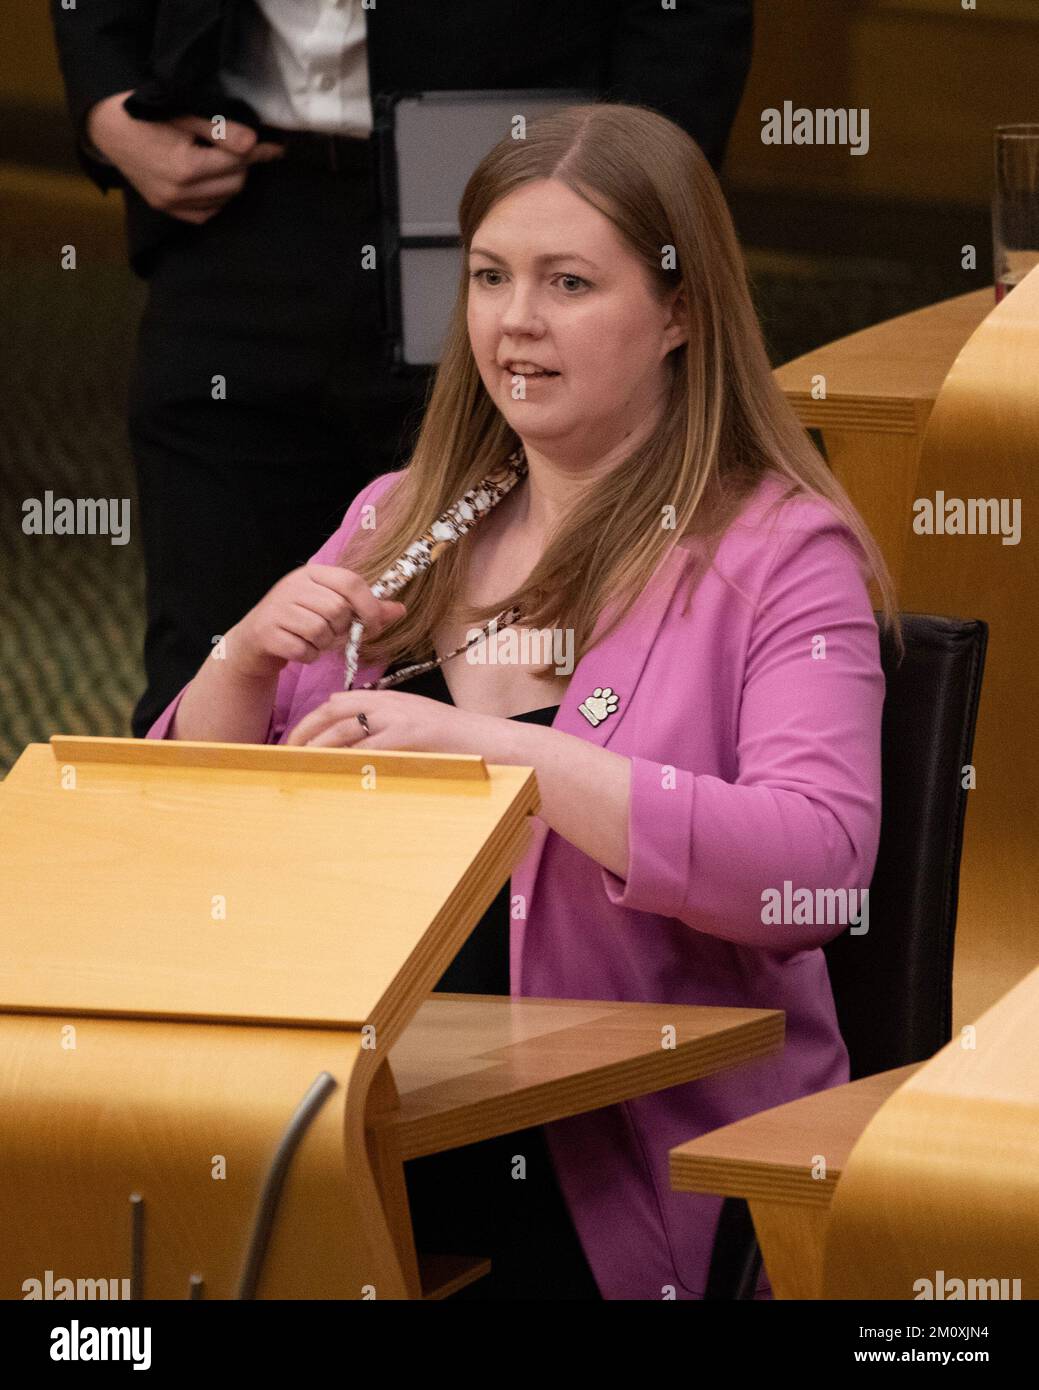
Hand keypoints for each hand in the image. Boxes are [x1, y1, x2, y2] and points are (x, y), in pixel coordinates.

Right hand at [85, 89, 285, 223]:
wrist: (109, 128)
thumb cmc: (147, 113)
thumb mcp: (185, 112)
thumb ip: (220, 130)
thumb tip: (254, 144)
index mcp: (185, 167)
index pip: (237, 163)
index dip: (258, 151)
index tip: (276, 146)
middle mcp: (179, 193)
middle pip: (235, 183)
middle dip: (244, 165)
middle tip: (244, 147)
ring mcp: (172, 205)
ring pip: (224, 200)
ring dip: (232, 180)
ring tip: (225, 160)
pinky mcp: (168, 211)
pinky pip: (207, 214)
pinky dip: (217, 198)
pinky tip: (213, 181)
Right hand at [226, 564, 406, 679]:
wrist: (255, 642)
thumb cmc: (301, 624)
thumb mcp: (333, 611)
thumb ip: (366, 609)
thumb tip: (400, 609)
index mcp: (312, 574)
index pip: (350, 581)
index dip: (369, 605)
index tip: (374, 625)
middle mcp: (292, 585)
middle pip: (338, 609)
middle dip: (342, 630)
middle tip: (333, 636)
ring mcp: (277, 608)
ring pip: (320, 630)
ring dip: (324, 645)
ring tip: (314, 642)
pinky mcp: (266, 632)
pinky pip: (303, 650)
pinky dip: (308, 656)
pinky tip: (300, 650)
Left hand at [285, 689, 489, 751]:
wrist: (487, 739)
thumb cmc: (453, 740)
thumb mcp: (415, 724)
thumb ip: (385, 729)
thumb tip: (353, 749)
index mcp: (388, 698)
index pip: (338, 702)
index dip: (312, 721)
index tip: (296, 741)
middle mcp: (389, 703)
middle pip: (333, 711)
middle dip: (305, 732)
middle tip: (286, 754)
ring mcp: (398, 718)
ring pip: (345, 730)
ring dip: (318, 748)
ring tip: (300, 765)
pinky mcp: (408, 736)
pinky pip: (368, 747)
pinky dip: (347, 759)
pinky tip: (334, 771)